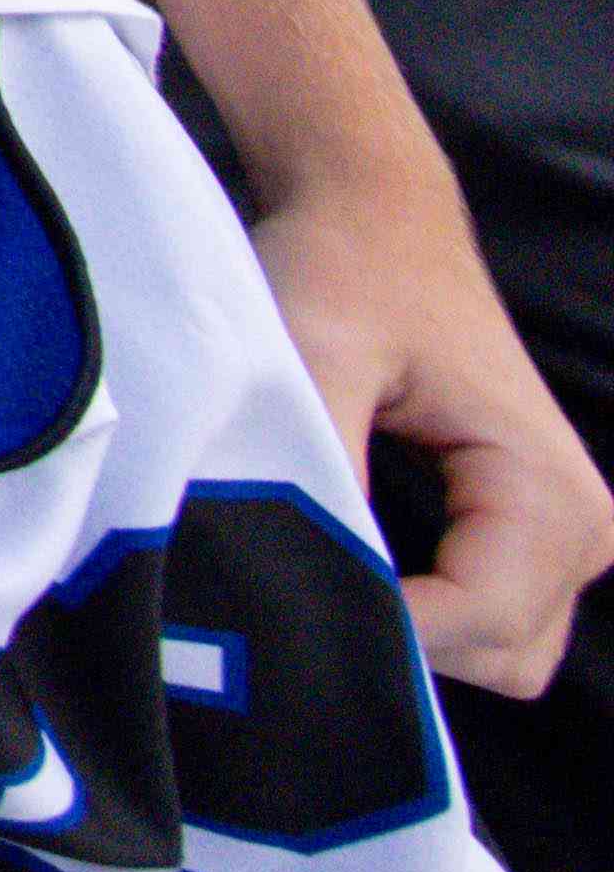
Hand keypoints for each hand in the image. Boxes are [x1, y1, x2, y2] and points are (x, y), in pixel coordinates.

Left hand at [259, 173, 610, 692]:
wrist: (374, 216)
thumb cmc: (343, 271)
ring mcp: (564, 540)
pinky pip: (483, 622)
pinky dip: (421, 615)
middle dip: (399, 638)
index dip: (383, 630)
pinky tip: (343, 569)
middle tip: (290, 590)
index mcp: (549, 492)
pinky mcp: (526, 537)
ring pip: (496, 653)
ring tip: (314, 572)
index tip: (287, 602)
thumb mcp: (312, 355)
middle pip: (497, 654)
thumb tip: (294, 565)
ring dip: (411, 632)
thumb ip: (316, 466)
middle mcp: (583, 529)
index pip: (479, 621)